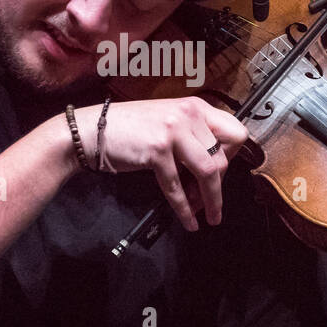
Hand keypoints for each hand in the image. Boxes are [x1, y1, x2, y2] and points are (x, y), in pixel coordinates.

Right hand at [73, 97, 247, 230]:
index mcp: (195, 106)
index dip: (233, 157)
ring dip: (212, 200)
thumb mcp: (168, 121)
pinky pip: (179, 187)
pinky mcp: (157, 150)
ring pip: (209, 171)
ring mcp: (173, 131)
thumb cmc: (127, 129)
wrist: (91, 131)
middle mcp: (188, 114)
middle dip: (219, 184)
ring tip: (208, 216)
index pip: (235, 131)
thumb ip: (192, 136)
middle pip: (224, 155)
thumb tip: (214, 167)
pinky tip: (188, 221)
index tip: (222, 173)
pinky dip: (185, 209)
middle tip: (210, 200)